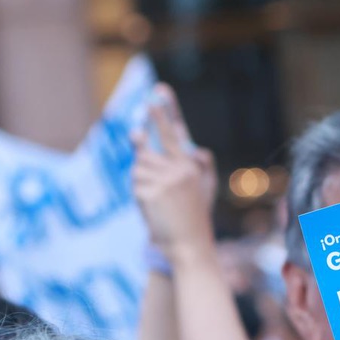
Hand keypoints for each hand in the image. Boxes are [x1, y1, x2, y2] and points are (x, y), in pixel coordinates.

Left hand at [130, 83, 217, 258]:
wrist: (189, 246)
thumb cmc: (194, 218)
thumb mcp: (204, 191)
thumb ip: (201, 168)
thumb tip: (199, 149)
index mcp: (191, 167)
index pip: (176, 135)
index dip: (167, 114)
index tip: (159, 94)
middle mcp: (179, 169)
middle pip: (152, 147)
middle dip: (148, 128)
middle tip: (143, 112)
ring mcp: (164, 180)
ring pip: (139, 166)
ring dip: (141, 179)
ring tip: (156, 198)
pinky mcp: (150, 192)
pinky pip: (135, 182)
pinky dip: (139, 193)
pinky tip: (152, 207)